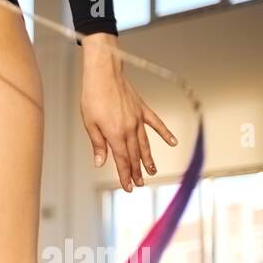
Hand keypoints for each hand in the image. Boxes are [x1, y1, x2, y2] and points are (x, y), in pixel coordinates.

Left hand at [79, 34, 176, 191]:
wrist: (104, 75)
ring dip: (148, 159)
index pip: (122, 160)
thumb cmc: (93, 98)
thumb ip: (98, 144)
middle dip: (136, 171)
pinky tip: (172, 143)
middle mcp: (129, 129)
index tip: (128, 187)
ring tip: (151, 171)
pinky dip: (164, 133)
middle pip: (135, 155)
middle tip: (139, 184)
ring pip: (145, 143)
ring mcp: (138, 119)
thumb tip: (101, 163)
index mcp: (115, 134)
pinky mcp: (142, 109)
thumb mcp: (90, 124)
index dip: (125, 175)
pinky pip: (156, 124)